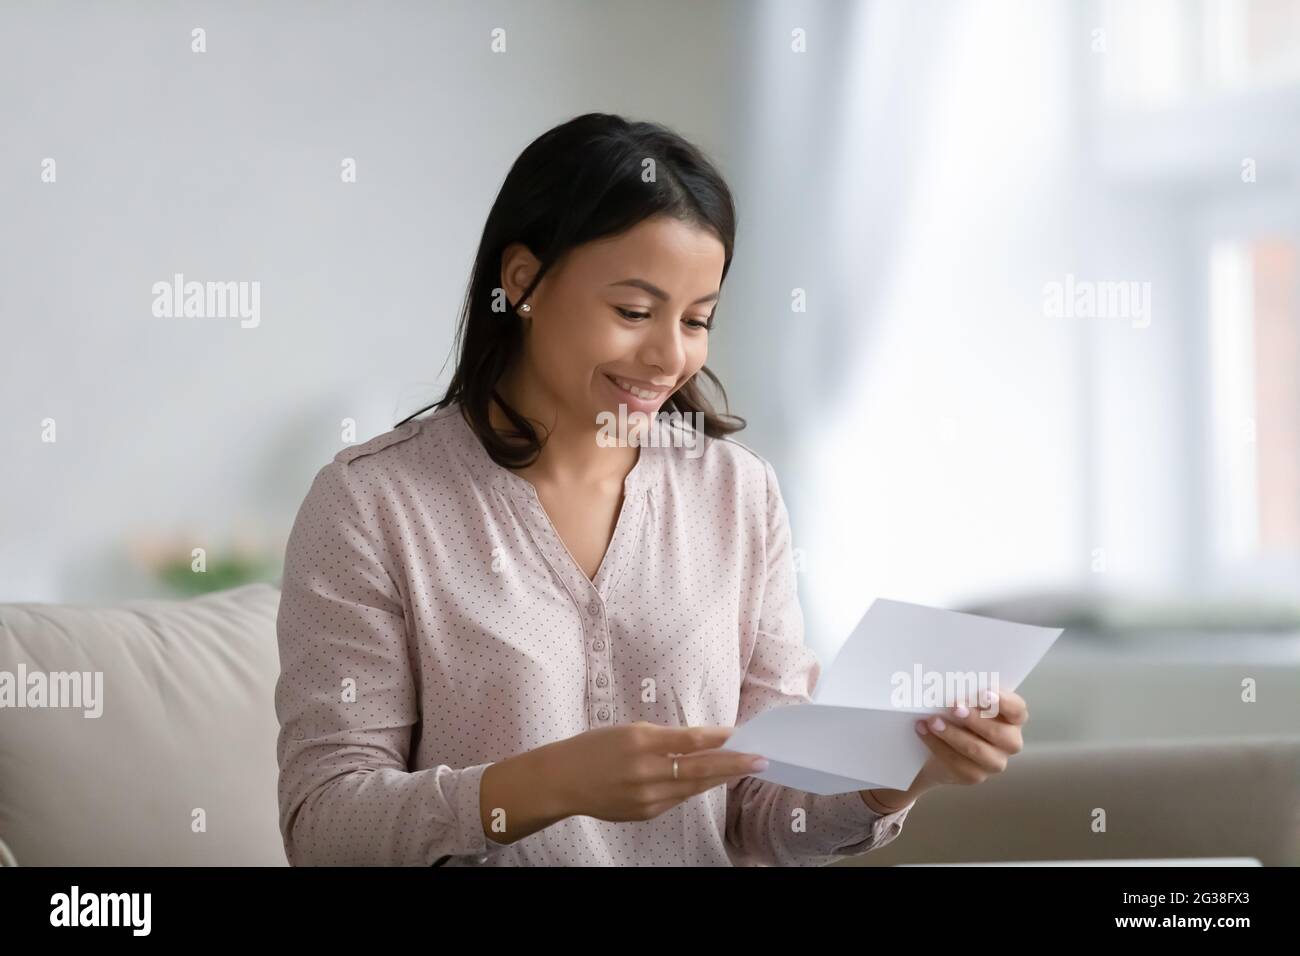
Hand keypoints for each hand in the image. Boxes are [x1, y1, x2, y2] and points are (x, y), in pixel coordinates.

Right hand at [544, 721, 768, 822]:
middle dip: (734, 764)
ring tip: (742, 768)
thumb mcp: (628, 731)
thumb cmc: (594, 748)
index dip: (720, 739)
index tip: (742, 735)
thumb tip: (702, 740)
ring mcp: (646, 797)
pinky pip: (677, 799)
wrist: (562, 781)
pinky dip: (695, 787)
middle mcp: (645, 772)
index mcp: (640, 743)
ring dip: (719, 777)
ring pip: (693, 787)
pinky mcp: (645, 813)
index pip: (691, 741)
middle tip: (760, 759)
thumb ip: (665, 737)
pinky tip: (709, 780)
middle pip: (699, 768)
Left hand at [859, 689, 1028, 812]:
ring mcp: (994, 762)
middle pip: (999, 733)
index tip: (984, 693)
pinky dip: (938, 745)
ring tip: (932, 721)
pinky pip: (958, 763)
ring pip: (977, 750)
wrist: (937, 747)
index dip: (1004, 703)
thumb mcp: (965, 702)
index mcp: (1012, 719)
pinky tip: (924, 731)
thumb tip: (950, 680)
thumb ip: (966, 694)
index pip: (1018, 710)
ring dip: (952, 734)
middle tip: (954, 706)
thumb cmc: (956, 715)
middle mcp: (1009, 742)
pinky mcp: (975, 775)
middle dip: (975, 719)